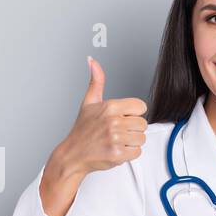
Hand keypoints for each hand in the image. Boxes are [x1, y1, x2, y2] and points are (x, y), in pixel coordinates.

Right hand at [39, 56, 146, 215]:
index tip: (122, 118)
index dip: (133, 113)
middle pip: (143, 124)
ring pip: (141, 138)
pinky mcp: (117, 154)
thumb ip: (96, 81)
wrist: (72, 154)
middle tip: (117, 132)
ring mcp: (115, 139)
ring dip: (131, 142)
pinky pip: (137, 152)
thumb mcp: (89, 102)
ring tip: (116, 141)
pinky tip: (116, 150)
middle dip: (132, 129)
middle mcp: (113, 122)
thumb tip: (92, 61)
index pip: (141, 107)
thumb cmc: (82, 130)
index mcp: (110, 107)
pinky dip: (129, 154)